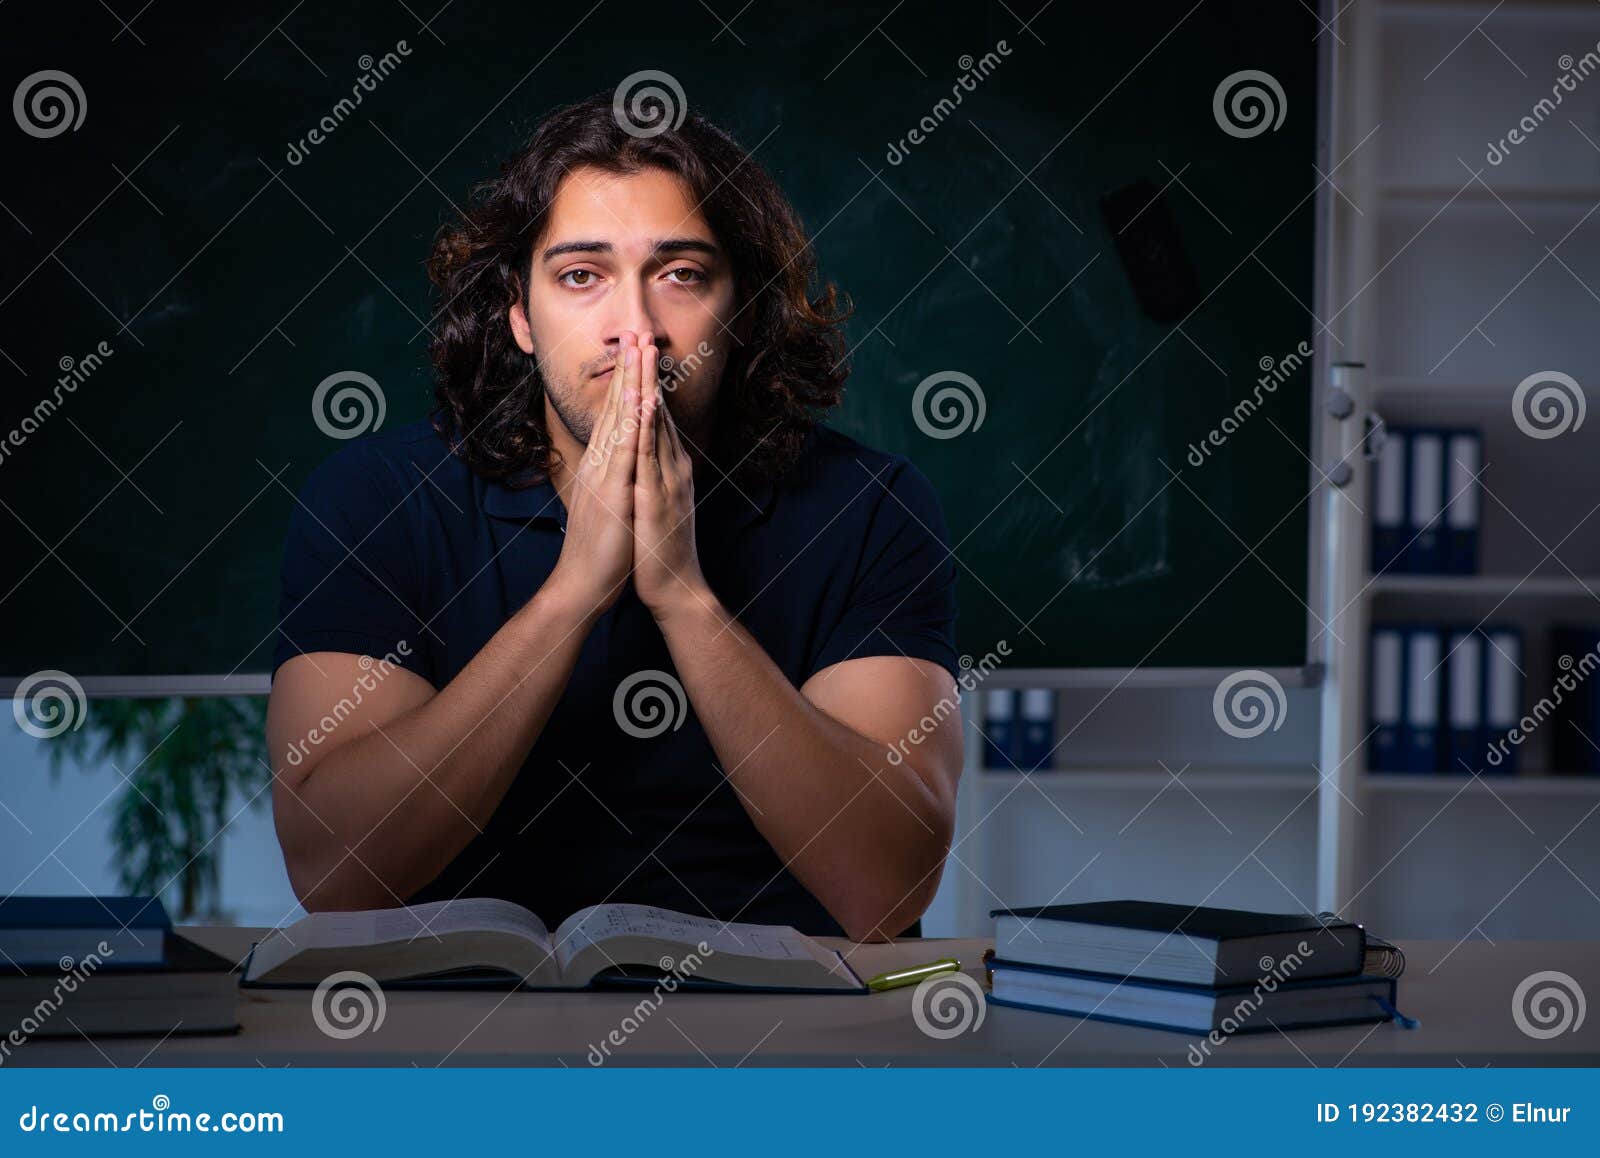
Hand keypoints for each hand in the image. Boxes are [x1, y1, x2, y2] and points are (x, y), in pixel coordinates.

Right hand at [546, 334, 641, 620]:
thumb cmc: (599, 550)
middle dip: (627, 368)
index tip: (635, 351)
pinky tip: (641, 401)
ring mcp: (603, 474)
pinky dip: (633, 424)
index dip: (626, 381)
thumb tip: (616, 464)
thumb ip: (609, 480)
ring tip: (638, 349)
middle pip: (615, 406)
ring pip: (618, 419)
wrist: (582, 584)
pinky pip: (624, 452)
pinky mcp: (611, 492)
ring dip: (630, 382)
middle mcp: (599, 462)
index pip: (616, 414)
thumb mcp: (606, 505)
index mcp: (601, 465)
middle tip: (635, 330)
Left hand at [633, 332, 710, 618]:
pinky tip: (644, 403)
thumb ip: (652, 478)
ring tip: (644, 352)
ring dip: (649, 387)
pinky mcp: (657, 497)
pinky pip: (650, 455)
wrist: (674, 587)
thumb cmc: (660, 550)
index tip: (639, 352)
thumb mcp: (655, 505)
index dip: (648, 383)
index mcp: (669, 469)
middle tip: (641, 333)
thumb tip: (643, 459)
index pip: (657, 418)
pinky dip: (647, 426)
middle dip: (649, 372)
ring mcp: (668, 480)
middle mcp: (673, 468)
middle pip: (659, 411)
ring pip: (657, 425)